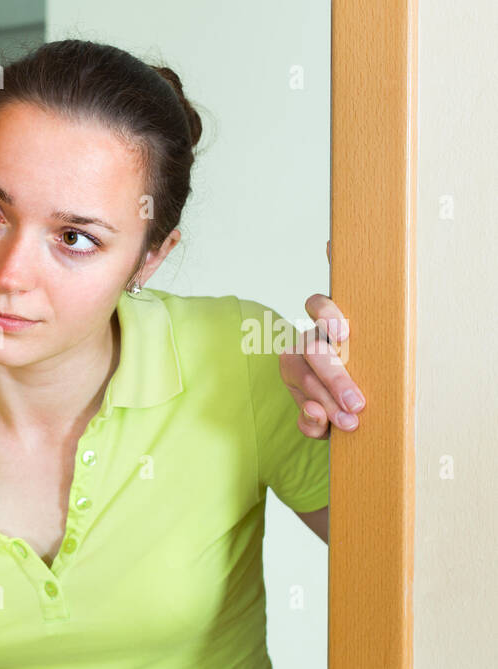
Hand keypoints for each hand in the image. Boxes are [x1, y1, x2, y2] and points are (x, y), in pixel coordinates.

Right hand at [280, 240, 364, 438]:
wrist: (364, 395)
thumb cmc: (368, 352)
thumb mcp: (370, 317)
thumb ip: (351, 281)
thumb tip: (332, 240)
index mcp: (326, 321)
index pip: (318, 305)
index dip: (327, 316)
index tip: (343, 334)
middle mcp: (307, 344)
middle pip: (311, 354)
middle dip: (333, 379)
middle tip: (357, 402)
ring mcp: (300, 375)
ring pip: (302, 384)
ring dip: (324, 403)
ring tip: (348, 422)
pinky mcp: (302, 403)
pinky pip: (299, 413)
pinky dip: (309, 423)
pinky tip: (324, 428)